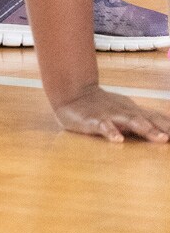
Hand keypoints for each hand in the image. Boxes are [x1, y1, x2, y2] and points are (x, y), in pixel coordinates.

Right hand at [54, 86, 169, 142]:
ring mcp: (110, 115)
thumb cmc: (103, 106)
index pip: (161, 119)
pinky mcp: (93, 120)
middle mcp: (127, 112)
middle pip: (150, 120)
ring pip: (130, 120)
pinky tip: (117, 139)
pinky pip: (103, 126)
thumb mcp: (128, 112)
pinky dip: (111, 132)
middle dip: (166, 129)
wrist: (72, 93)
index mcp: (137, 112)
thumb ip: (148, 122)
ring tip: (158, 137)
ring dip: (146, 128)